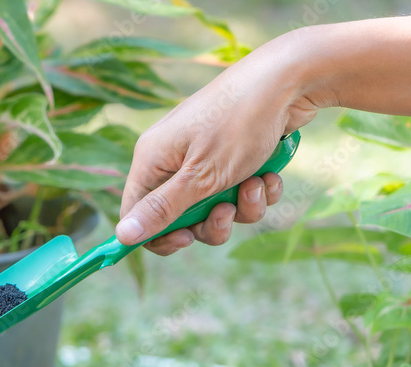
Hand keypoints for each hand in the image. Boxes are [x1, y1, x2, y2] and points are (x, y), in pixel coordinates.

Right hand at [116, 29, 321, 254]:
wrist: (292, 78)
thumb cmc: (240, 124)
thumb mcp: (200, 176)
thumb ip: (161, 209)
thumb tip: (121, 236)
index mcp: (152, 160)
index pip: (136, 213)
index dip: (158, 235)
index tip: (186, 240)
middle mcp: (172, 159)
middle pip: (179, 217)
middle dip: (210, 223)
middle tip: (228, 212)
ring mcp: (203, 157)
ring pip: (214, 208)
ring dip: (240, 207)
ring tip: (258, 185)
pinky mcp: (232, 156)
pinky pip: (237, 192)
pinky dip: (256, 190)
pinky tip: (271, 175)